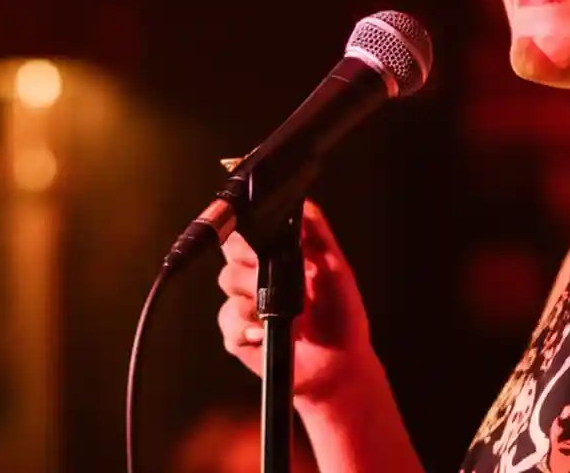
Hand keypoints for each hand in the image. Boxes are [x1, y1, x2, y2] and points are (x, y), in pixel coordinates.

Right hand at [217, 200, 374, 402]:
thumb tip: (303, 204)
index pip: (246, 235)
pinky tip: (265, 333)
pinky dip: (246, 329)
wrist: (340, 365)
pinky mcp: (240, 337)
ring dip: (251, 298)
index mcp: (278, 260)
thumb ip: (318, 236)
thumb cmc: (342, 316)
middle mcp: (258, 280)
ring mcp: (246, 308)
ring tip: (279, 312)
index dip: (245, 236)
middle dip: (248, 268)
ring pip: (227, 287)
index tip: (258, 247)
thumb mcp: (336, 269)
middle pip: (230, 259)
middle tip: (270, 281)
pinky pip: (227, 324)